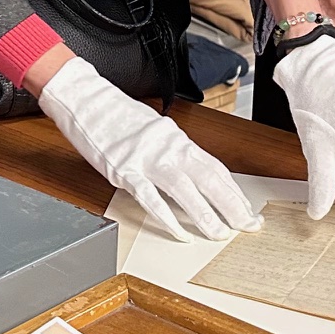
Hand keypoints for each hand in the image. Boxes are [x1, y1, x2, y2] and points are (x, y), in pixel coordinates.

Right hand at [37, 56, 260, 242]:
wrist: (86, 99)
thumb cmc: (117, 115)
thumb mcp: (154, 129)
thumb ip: (173, 151)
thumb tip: (192, 175)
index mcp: (177, 138)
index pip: (214, 168)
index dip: (234, 191)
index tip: (247, 209)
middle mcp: (167, 147)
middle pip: (208, 179)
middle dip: (232, 205)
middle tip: (248, 226)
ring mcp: (147, 158)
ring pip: (185, 190)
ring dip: (205, 215)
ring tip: (219, 234)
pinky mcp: (124, 170)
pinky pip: (150, 198)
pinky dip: (168, 218)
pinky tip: (180, 233)